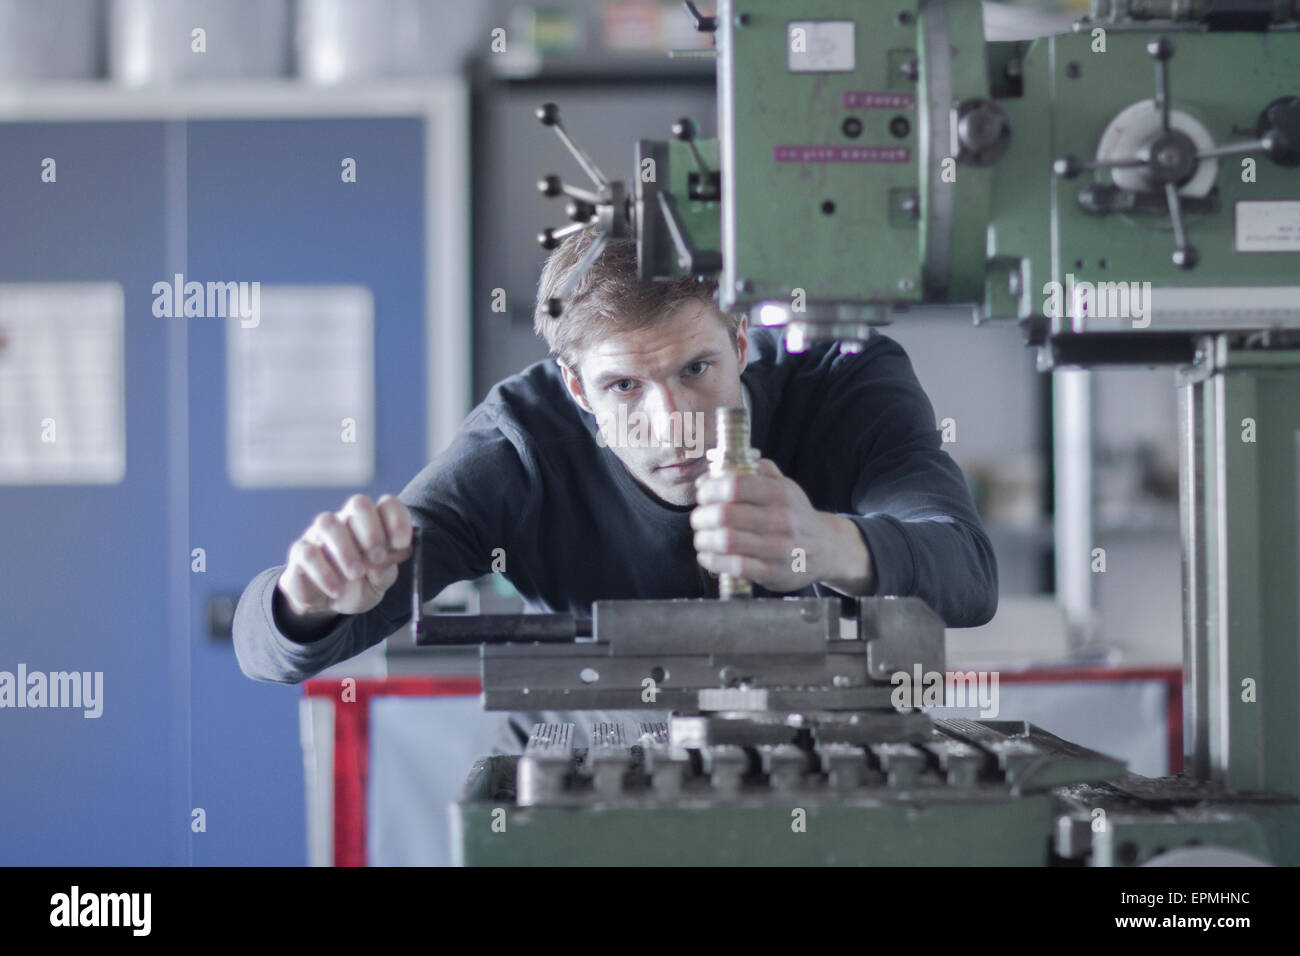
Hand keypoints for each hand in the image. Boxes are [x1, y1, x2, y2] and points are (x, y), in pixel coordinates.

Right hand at [277, 494, 413, 617]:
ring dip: (346, 550)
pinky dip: (324, 573)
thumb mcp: (380, 580)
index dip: (397, 519)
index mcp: (373, 523)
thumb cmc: (360, 583)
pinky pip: (308, 553)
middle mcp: (346, 521)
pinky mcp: (300, 551)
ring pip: (329, 523)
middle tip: (378, 556)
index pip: (387, 505)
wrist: (329, 604)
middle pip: (359, 504)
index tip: (402, 543)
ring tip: (356, 574)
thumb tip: (393, 554)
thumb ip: (388, 567)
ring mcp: (320, 533)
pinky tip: (336, 589)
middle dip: (371, 530)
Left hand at [691, 458, 871, 593]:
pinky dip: (712, 560)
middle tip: (698, 519)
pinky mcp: (773, 573)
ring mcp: (777, 548)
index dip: (709, 489)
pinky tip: (708, 556)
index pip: (734, 485)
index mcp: (780, 493)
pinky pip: (733, 567)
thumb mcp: (783, 485)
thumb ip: (751, 470)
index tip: (703, 495)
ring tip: (701, 538)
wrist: (827, 549)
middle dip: (701, 516)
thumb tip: (713, 471)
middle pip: (724, 514)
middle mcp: (781, 520)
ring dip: (703, 539)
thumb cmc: (795, 515)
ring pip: (725, 541)